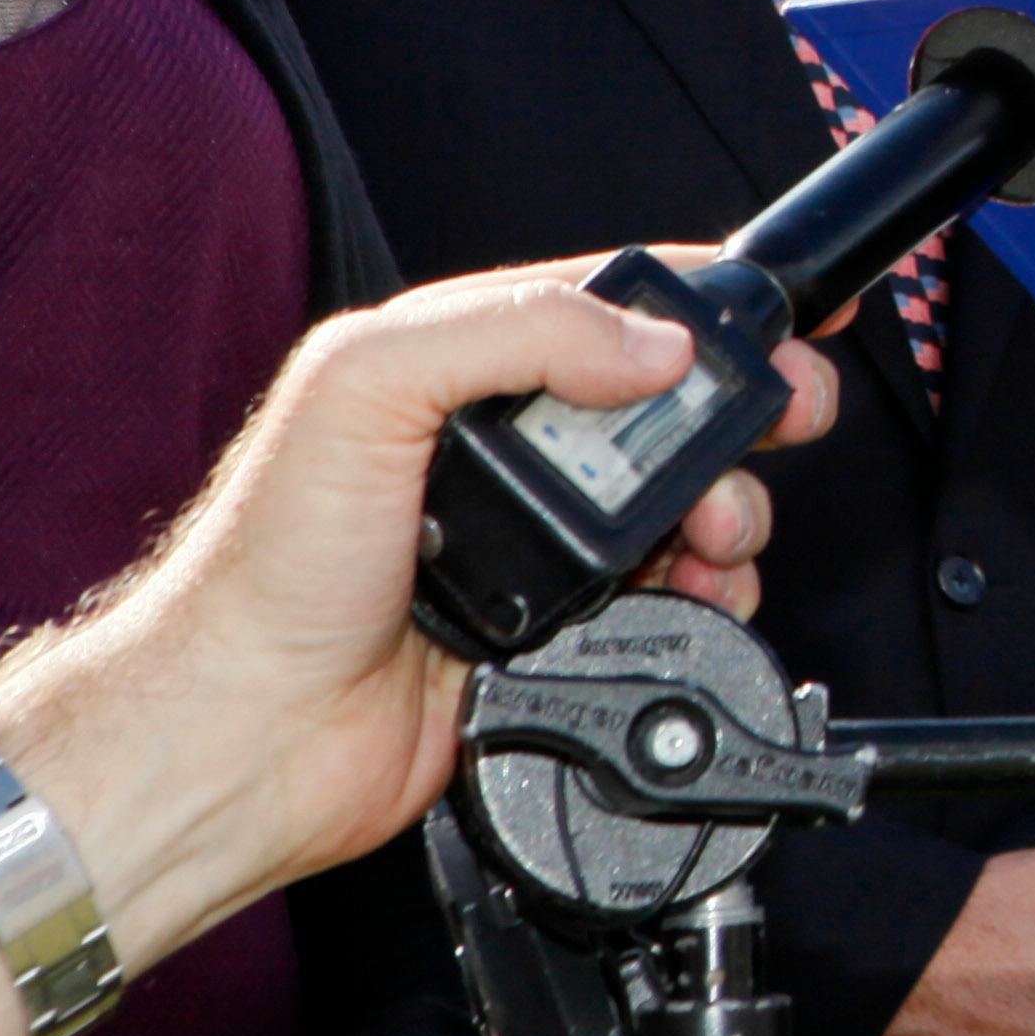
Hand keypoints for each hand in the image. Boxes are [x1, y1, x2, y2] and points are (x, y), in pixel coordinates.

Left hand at [0, 268, 828, 968]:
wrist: (245, 735)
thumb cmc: (265, 566)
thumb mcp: (367, 386)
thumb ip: (515, 332)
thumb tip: (655, 344)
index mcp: (462, 368)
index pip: (608, 303)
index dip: (705, 300)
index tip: (787, 308)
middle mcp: (506, 450)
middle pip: (671, 404)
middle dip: (747, 407)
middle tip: (789, 417)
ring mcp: (539, 543)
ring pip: (687, 504)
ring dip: (732, 509)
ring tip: (718, 531)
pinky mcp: (562, 630)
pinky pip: (670, 602)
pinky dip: (707, 598)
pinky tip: (695, 598)